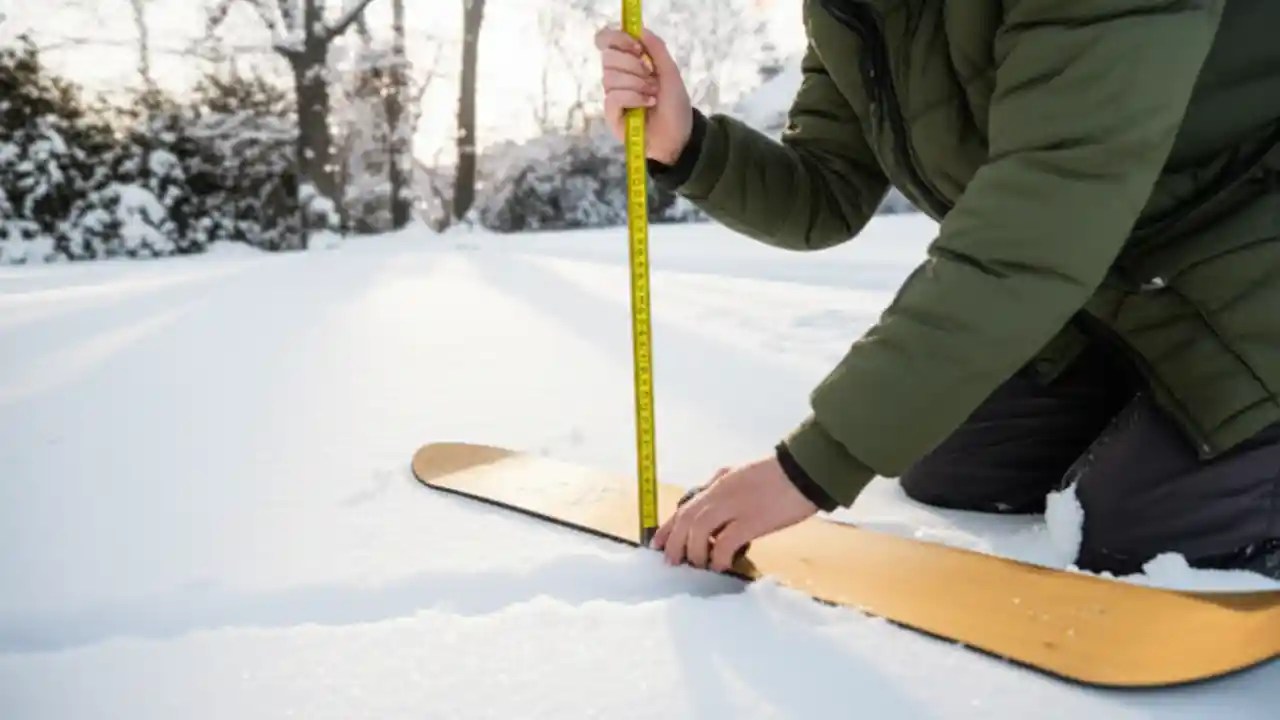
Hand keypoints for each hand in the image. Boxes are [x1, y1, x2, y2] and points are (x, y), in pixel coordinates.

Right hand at [594, 26, 692, 164]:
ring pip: (610, 77)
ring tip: (653, 94)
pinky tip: (647, 103)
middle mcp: (616, 76)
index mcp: (627, 62)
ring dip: (637, 84)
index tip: (637, 48)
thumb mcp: (670, 71)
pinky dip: (633, 97)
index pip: (606, 40)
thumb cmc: (674, 103)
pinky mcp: (611, 114)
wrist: (679, 133)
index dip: (617, 39)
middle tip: (651, 76)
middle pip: (608, 57)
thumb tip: (639, 29)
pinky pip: (613, 97)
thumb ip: (656, 47)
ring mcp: (612, 95)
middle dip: (633, 65)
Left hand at [652, 454, 818, 571]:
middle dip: (676, 543)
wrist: (805, 470)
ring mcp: (735, 506)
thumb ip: (723, 490)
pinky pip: (725, 542)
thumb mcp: (742, 475)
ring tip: (700, 565)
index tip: (658, 544)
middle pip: (686, 520)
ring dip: (695, 552)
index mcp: (718, 483)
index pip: (685, 507)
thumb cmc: (778, 475)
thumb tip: (708, 508)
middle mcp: (720, 493)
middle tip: (673, 562)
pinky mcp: (752, 520)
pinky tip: (721, 565)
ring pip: (699, 531)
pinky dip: (719, 556)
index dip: (668, 527)